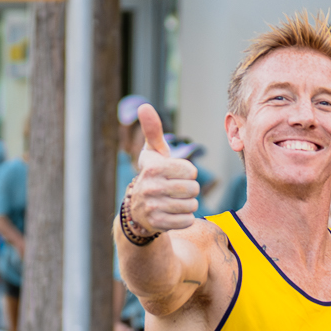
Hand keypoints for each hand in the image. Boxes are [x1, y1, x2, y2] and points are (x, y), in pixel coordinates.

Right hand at [126, 103, 198, 233]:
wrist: (137, 209)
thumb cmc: (151, 175)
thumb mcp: (152, 153)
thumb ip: (153, 131)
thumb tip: (143, 106)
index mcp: (153, 169)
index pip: (191, 171)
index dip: (188, 174)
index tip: (176, 175)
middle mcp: (151, 187)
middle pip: (193, 189)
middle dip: (189, 190)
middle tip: (176, 190)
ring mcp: (153, 207)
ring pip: (192, 205)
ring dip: (188, 204)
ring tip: (175, 202)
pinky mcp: (158, 224)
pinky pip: (187, 220)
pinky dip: (185, 218)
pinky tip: (173, 214)